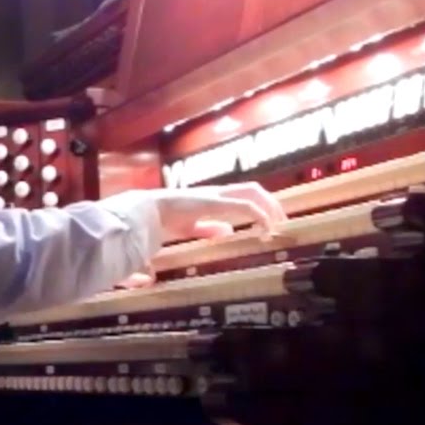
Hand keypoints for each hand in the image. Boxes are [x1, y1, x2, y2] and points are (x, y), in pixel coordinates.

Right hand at [152, 181, 285, 241]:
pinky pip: (244, 206)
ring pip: (252, 192)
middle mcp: (213, 194)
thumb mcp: (185, 230)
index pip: (238, 196)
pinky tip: (266, 229)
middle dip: (270, 204)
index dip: (256, 207)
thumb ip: (206, 231)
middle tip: (282, 223)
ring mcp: (214, 196)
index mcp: (207, 200)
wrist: (142, 214)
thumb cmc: (157, 223)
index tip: (268, 224)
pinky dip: (260, 216)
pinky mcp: (215, 202)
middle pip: (250, 189)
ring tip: (279, 225)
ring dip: (269, 207)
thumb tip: (223, 235)